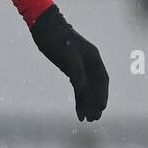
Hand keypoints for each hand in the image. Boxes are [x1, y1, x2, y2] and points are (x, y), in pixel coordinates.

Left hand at [31, 4, 108, 121]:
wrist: (45, 28)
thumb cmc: (56, 37)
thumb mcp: (67, 53)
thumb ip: (76, 70)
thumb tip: (81, 88)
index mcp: (93, 57)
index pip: (102, 79)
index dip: (102, 94)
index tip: (101, 107)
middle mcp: (89, 63)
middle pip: (95, 87)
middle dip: (95, 103)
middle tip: (94, 119)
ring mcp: (80, 67)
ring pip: (86, 89)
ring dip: (87, 104)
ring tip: (87, 120)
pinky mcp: (71, 70)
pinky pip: (77, 88)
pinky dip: (78, 99)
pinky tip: (78, 111)